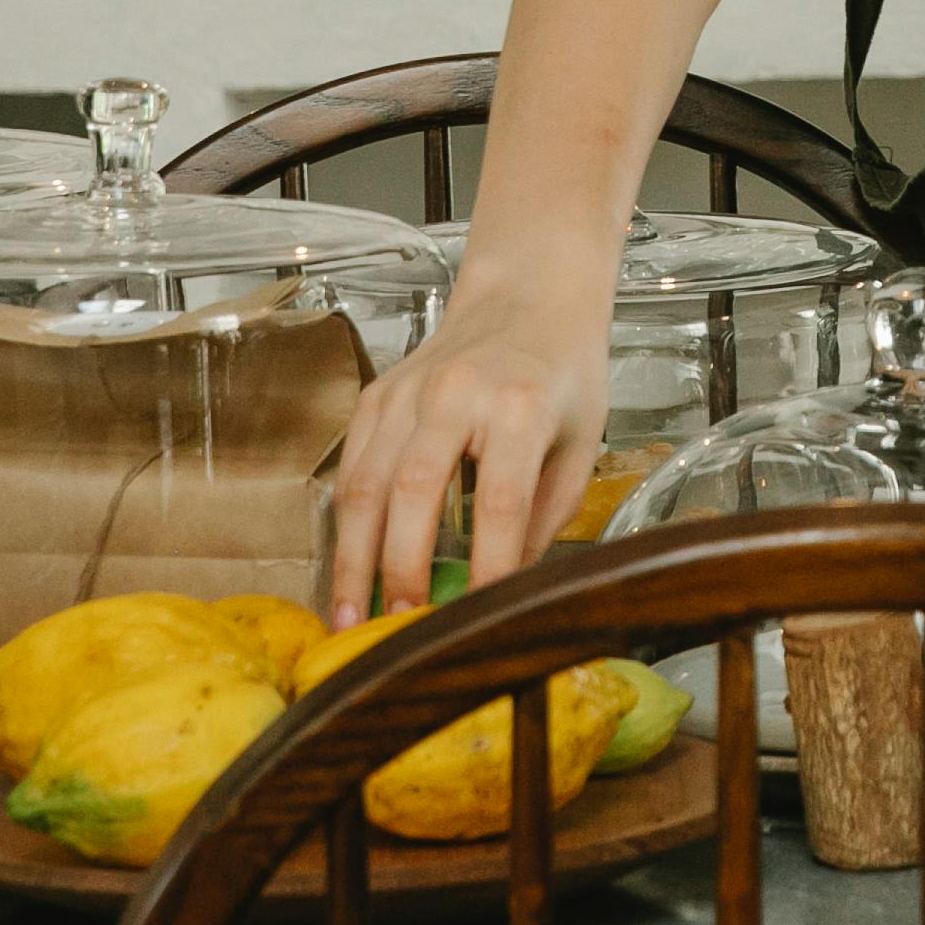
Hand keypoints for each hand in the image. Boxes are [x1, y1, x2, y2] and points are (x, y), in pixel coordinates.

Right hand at [322, 281, 607, 624]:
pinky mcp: (377, 395)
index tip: (477, 618)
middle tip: (398, 626)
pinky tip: (346, 565)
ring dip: (354, 556)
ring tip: (351, 614)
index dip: (489, 567)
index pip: (501, 501)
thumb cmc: (560, 372)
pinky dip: (344, 522)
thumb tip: (507, 591)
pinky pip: (350, 465)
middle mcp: (456, 394)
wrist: (526, 298)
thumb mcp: (580, 443)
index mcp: (521, 406)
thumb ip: (545, 518)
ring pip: (365, 482)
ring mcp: (408, 391)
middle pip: (415, 490)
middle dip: (401, 568)